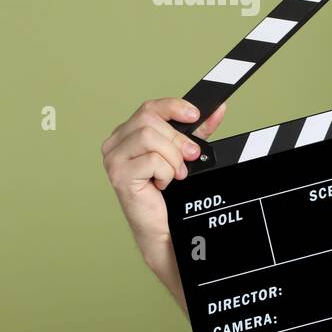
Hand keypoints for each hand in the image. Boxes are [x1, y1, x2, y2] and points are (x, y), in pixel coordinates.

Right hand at [101, 98, 226, 272]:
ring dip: (172, 158)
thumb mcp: (185, 153)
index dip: (173, 107)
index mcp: (127, 133)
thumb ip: (199, 131)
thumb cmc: (169, 191)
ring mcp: (113, 159)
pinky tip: (163, 184)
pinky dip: (167, 173)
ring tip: (175, 174)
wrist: (164, 225)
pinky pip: (152, 161)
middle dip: (177, 139)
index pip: (149, 108)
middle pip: (150, 121)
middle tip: (189, 157)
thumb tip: (217, 109)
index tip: (195, 115)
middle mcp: (115, 143)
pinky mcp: (118, 175)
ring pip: (150, 138)